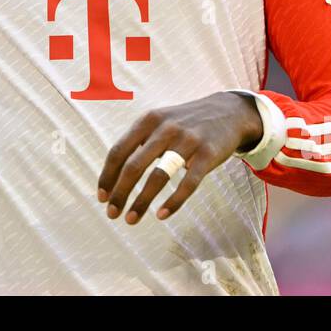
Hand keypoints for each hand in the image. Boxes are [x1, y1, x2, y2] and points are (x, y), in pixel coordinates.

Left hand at [97, 92, 262, 224]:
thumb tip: (112, 177)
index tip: (102, 198)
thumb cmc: (185, 123)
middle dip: (120, 193)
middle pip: (134, 166)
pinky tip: (162, 215)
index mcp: (148, 120)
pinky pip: (188, 183)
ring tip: (131, 219)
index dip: (107, 176)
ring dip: (141, 201)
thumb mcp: (159, 122)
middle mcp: (165, 128)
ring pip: (158, 176)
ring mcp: (187, 141)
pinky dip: (173, 202)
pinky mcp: (208, 154)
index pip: (118, 151)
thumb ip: (138, 143)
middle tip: (112, 213)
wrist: (228, 112)